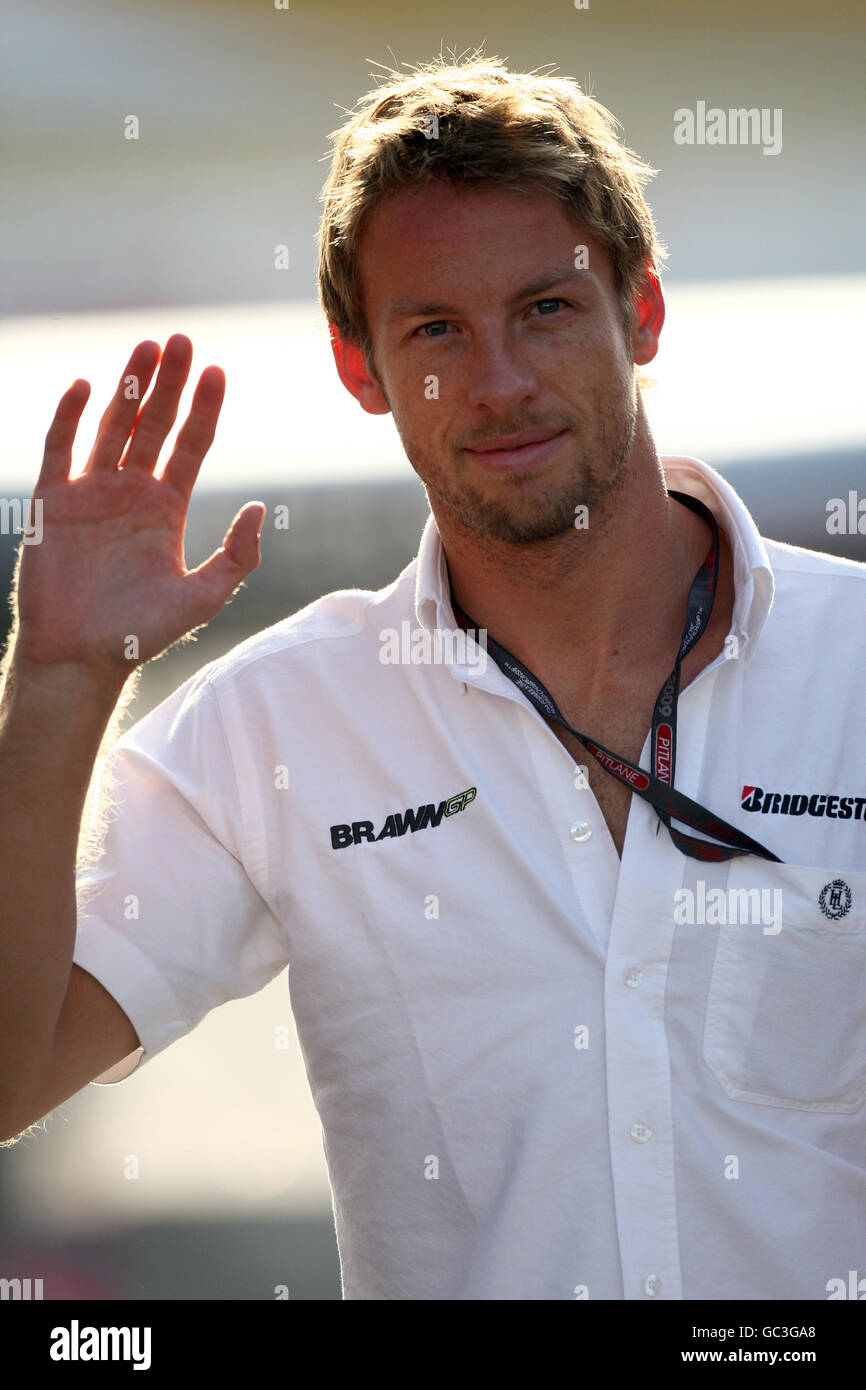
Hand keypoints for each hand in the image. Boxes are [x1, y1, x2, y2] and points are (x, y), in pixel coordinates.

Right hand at [13, 334, 264, 680]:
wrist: (81, 656)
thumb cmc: (142, 632)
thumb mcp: (203, 596)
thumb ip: (237, 556)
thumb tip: (262, 508)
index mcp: (167, 508)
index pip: (191, 445)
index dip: (204, 409)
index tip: (219, 372)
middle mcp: (132, 492)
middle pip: (154, 424)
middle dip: (170, 383)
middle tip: (184, 340)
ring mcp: (92, 493)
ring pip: (112, 426)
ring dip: (129, 387)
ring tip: (147, 348)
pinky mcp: (55, 502)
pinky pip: (61, 449)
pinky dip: (71, 417)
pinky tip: (85, 386)